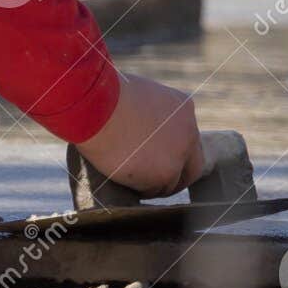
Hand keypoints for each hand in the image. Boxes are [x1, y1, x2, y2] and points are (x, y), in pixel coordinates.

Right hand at [73, 73, 204, 197]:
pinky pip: (152, 190)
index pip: (187, 139)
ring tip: (130, 183)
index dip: (173, 152)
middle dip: (175, 178)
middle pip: (192, 167)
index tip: (158, 160)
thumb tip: (136, 131)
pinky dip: (139, 190)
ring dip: (153, 186)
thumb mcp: (136, 97)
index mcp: (182, 109)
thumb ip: (147, 115)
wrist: (95, 106)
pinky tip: (123, 184)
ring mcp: (178, 155)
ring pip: (171, 183)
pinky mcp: (163, 174)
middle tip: (155, 184)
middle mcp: (188, 132)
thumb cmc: (104, 97)